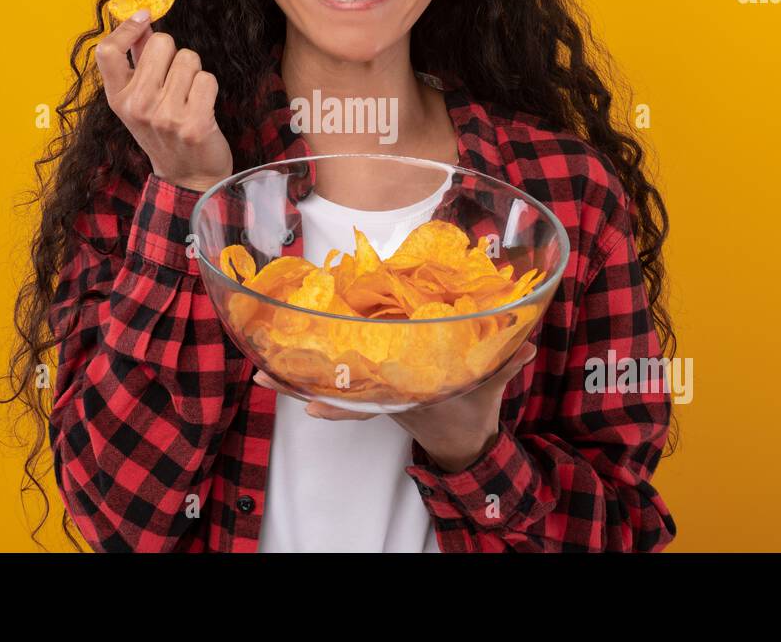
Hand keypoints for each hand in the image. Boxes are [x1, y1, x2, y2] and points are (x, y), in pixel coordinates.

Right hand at [95, 9, 233, 191]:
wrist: (188, 176)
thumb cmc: (164, 132)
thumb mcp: (141, 99)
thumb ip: (138, 59)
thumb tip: (143, 20)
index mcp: (118, 98)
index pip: (107, 51)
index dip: (127, 28)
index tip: (145, 17)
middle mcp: (137, 106)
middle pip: (161, 43)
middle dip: (174, 54)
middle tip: (175, 80)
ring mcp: (165, 116)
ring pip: (189, 59)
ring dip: (194, 73)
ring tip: (188, 98)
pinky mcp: (193, 123)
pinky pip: (207, 79)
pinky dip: (208, 89)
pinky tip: (201, 108)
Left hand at [252, 339, 538, 471]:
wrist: (465, 437)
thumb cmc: (471, 410)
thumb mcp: (488, 387)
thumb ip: (503, 363)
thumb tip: (523, 343)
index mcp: (407, 396)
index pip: (370, 402)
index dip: (340, 406)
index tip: (309, 410)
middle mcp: (383, 394)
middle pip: (336, 392)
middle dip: (298, 385)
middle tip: (259, 377)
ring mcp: (376, 391)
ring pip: (331, 386)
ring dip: (295, 379)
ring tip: (257, 371)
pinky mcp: (375, 384)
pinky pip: (340, 379)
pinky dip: (312, 372)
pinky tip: (284, 359)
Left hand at [389, 341, 536, 471]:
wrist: (465, 454)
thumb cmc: (476, 424)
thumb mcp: (491, 394)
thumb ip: (506, 369)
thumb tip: (527, 346)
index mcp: (430, 397)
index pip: (403, 368)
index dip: (396, 349)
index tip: (398, 329)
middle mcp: (410, 401)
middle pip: (389, 369)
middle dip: (390, 347)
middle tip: (392, 322)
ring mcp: (400, 406)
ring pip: (384, 379)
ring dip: (385, 360)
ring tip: (385, 332)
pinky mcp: (397, 409)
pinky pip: (384, 389)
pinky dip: (385, 375)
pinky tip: (385, 355)